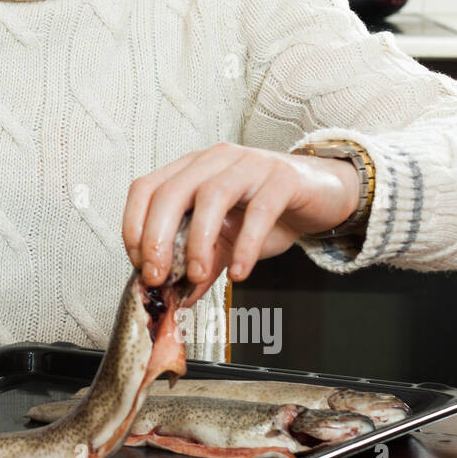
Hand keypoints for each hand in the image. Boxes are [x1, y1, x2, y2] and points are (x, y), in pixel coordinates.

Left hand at [121, 143, 358, 307]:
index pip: (146, 189)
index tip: (139, 266)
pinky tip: (240, 272)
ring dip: (198, 241)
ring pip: (211, 195)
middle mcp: (214, 161)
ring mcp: (249, 165)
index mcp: (191, 170)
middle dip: (157, 237)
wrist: (322, 194)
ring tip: (197, 275)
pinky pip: (260, 211)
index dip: (134, 227)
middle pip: (170, 191)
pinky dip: (245, 245)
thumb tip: (177, 296)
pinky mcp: (283, 178)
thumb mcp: (226, 241)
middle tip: (158, 277)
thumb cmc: (267, 212)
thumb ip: (201, 264)